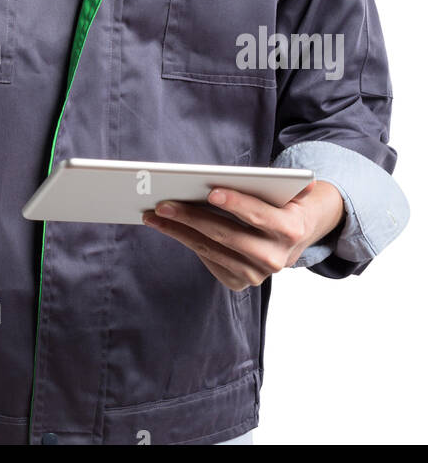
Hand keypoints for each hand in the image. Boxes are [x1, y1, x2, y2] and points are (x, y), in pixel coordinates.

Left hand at [141, 180, 344, 290]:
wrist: (296, 237)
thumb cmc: (284, 204)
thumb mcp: (292, 191)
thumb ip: (292, 184)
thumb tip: (308, 180)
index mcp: (290, 231)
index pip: (259, 216)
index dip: (236, 203)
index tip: (211, 191)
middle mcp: (274, 258)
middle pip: (226, 235)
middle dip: (192, 217)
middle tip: (163, 203)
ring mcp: (256, 274)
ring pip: (210, 249)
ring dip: (178, 231)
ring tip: (153, 213)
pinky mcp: (239, 282)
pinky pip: (207, 258)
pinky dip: (185, 240)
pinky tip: (166, 226)